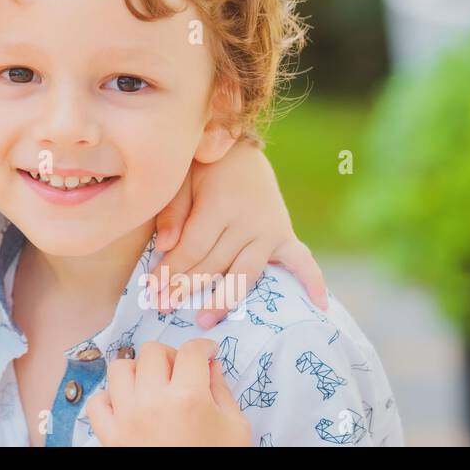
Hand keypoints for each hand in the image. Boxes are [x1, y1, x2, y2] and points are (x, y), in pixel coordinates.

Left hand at [85, 340, 249, 446]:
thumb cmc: (217, 459)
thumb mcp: (235, 428)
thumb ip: (223, 391)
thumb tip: (211, 365)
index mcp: (188, 397)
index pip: (191, 351)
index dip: (203, 347)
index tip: (207, 352)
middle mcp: (152, 401)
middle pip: (152, 352)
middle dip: (170, 355)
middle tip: (182, 371)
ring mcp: (126, 417)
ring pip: (119, 368)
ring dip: (137, 370)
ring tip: (153, 385)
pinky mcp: (110, 436)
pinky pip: (97, 403)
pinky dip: (110, 399)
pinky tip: (128, 405)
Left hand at [149, 140, 327, 327]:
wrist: (239, 149)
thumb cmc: (203, 168)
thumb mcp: (181, 181)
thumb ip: (173, 214)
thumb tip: (164, 247)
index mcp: (221, 205)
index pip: (193, 249)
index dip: (170, 271)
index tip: (151, 291)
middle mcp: (249, 221)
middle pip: (215, 264)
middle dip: (186, 288)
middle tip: (164, 308)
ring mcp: (271, 231)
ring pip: (247, 273)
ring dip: (225, 299)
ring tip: (205, 320)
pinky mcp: (285, 235)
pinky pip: (303, 261)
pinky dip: (313, 282)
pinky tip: (318, 305)